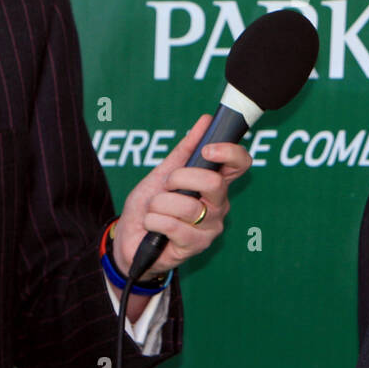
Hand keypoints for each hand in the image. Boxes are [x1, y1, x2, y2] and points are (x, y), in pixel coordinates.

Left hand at [113, 114, 250, 280]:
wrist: (128, 238)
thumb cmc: (149, 205)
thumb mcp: (163, 173)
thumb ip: (185, 150)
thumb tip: (206, 121)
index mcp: (215, 184)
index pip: (240, 164)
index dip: (230, 152)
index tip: (207, 149)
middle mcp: (219, 205)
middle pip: (214, 182)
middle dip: (179, 178)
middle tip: (166, 186)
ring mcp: (210, 227)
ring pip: (186, 205)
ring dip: (158, 204)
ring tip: (154, 211)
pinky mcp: (195, 246)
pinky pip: (171, 225)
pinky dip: (152, 221)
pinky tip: (153, 227)